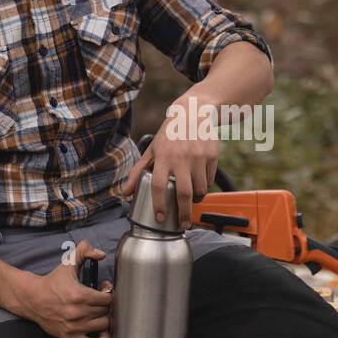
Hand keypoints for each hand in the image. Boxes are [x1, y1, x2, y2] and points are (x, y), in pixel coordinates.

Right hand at [13, 240, 113, 337]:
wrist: (32, 299)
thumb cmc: (52, 283)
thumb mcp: (68, 263)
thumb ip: (84, 251)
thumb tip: (101, 254)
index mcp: (79, 295)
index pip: (108, 299)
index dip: (110, 293)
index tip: (104, 289)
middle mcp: (77, 313)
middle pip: (106, 312)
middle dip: (106, 305)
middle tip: (101, 300)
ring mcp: (74, 328)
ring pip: (103, 326)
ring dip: (104, 319)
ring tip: (99, 312)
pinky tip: (102, 332)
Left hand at [119, 95, 219, 228]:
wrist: (194, 113)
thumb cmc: (170, 134)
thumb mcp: (151, 150)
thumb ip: (137, 172)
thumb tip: (126, 193)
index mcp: (163, 157)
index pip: (158, 185)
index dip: (158, 204)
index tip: (160, 217)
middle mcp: (181, 158)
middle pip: (184, 193)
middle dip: (184, 213)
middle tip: (184, 224)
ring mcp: (198, 157)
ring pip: (200, 189)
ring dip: (196, 201)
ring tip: (192, 203)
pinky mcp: (212, 156)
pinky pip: (210, 180)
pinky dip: (205, 187)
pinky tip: (200, 185)